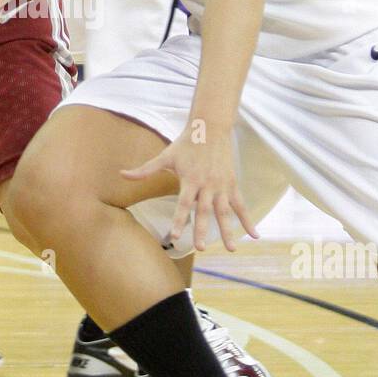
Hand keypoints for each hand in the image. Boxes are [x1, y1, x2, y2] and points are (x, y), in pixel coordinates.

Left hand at [121, 127, 257, 252]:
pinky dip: (248, 220)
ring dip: (228, 230)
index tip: (176, 237)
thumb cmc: (185, 144)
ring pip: (225, 212)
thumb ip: (145, 170)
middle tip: (201, 248)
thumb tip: (122, 175)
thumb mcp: (165, 156)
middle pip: (204, 211)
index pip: (183, 204)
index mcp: (190, 180)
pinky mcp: (232, 184)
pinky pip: (241, 205)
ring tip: (232, 249)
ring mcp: (222, 186)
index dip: (179, 220)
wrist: (210, 128)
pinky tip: (255, 235)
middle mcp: (207, 185)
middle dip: (202, 230)